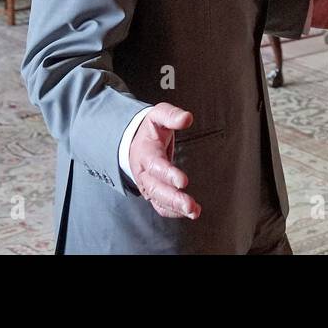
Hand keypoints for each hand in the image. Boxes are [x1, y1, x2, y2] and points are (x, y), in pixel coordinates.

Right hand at [128, 102, 201, 219]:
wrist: (133, 141)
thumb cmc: (150, 129)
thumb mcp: (158, 115)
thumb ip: (171, 115)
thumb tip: (187, 118)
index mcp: (145, 152)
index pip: (155, 165)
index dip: (168, 174)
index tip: (183, 181)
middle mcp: (143, 172)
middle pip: (155, 188)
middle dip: (172, 198)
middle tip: (190, 205)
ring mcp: (147, 183)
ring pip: (158, 200)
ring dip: (175, 207)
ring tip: (194, 211)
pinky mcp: (152, 191)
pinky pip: (160, 205)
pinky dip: (173, 211)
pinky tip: (188, 213)